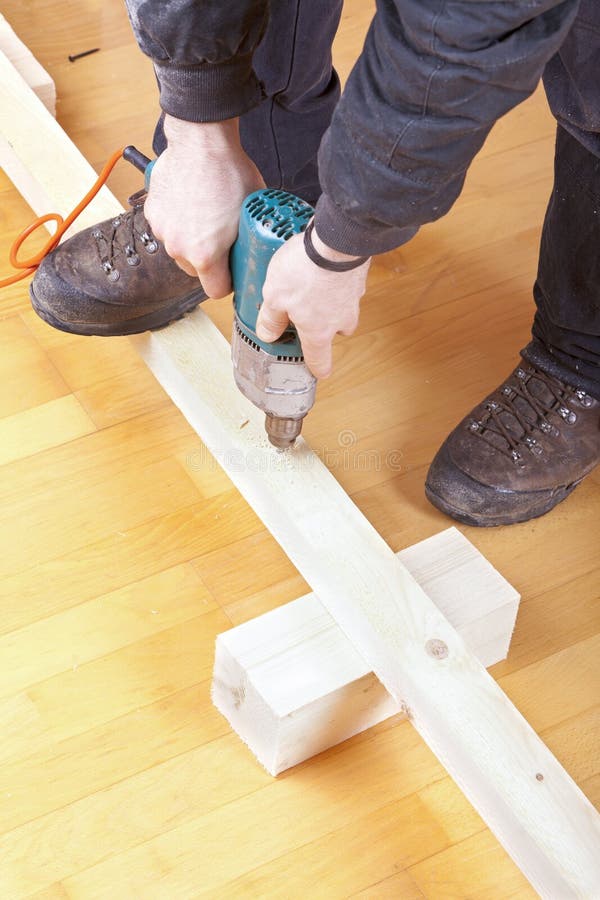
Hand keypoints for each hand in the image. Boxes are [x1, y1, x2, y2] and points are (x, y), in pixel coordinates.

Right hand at [144, 115, 264, 297]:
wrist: (202, 140)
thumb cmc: (229, 173)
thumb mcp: (251, 214)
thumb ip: (248, 242)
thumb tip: (256, 255)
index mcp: (205, 255)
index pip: (215, 291)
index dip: (228, 282)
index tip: (232, 271)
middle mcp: (179, 247)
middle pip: (194, 272)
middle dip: (208, 262)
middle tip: (221, 240)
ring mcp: (162, 230)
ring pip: (179, 250)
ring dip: (190, 241)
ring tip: (205, 217)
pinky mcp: (152, 212)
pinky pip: (167, 228)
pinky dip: (177, 222)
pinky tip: (190, 204)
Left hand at [255, 226, 370, 377]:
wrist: (338, 239)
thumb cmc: (306, 271)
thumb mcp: (275, 297)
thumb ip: (271, 318)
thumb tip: (268, 334)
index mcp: (319, 332)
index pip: (321, 362)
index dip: (317, 368)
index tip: (316, 370)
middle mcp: (341, 320)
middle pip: (333, 332)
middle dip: (321, 326)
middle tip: (303, 315)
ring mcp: (353, 298)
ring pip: (341, 308)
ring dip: (328, 301)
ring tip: (309, 284)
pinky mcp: (358, 277)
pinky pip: (344, 285)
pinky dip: (334, 280)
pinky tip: (320, 266)